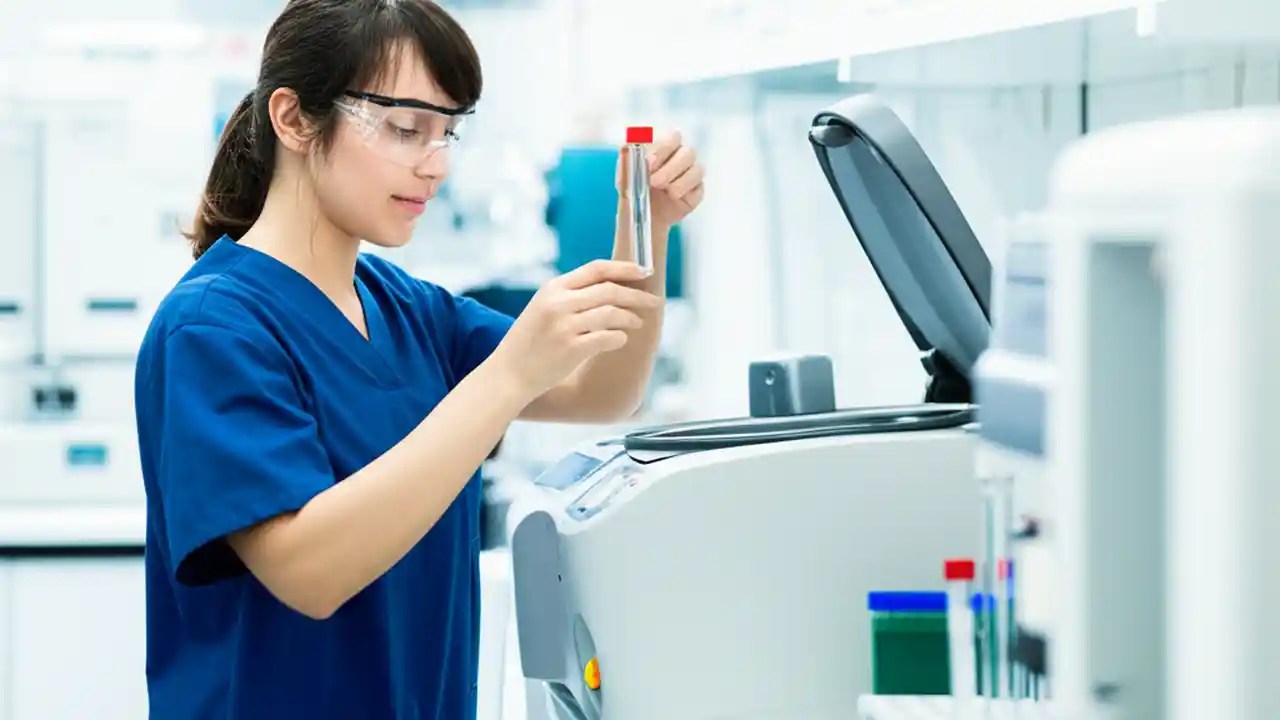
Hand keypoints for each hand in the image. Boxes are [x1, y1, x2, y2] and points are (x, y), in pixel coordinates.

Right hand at [488, 260, 662, 400]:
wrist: (508, 373)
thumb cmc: (528, 343)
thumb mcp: (542, 308)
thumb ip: (570, 296)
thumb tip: (609, 290)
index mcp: (553, 288)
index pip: (596, 269)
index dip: (624, 269)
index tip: (644, 272)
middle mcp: (559, 303)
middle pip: (609, 290)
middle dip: (637, 296)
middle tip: (654, 302)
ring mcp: (565, 326)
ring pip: (612, 313)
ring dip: (631, 318)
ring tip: (637, 323)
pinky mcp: (571, 349)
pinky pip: (608, 338)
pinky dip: (619, 338)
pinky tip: (620, 340)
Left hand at [618, 129, 705, 227]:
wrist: (639, 215)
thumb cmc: (633, 189)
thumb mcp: (625, 174)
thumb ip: (627, 159)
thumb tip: (627, 147)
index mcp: (664, 146)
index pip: (673, 137)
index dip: (663, 149)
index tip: (649, 163)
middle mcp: (680, 156)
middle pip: (688, 152)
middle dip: (671, 168)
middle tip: (655, 182)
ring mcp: (691, 173)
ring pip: (697, 170)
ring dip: (681, 182)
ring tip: (666, 192)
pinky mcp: (696, 191)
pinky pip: (699, 189)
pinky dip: (687, 193)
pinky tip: (674, 198)